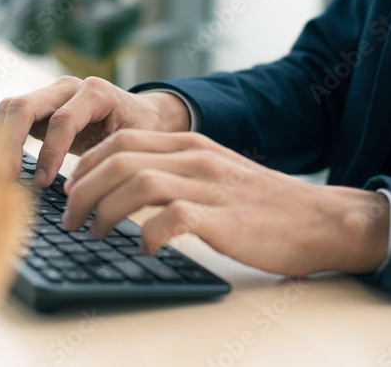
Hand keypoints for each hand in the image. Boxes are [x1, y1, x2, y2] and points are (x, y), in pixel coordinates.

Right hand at [0, 76, 191, 186]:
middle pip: (23, 106)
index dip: (49, 153)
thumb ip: (104, 160)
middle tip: (4, 178)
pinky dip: (1, 140)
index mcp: (95, 92)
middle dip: (8, 143)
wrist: (141, 113)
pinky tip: (0, 166)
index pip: (61, 120)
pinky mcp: (39, 107)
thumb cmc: (141, 130)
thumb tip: (72, 191)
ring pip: (9, 108)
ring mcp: (49, 94)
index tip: (43, 184)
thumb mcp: (132, 144)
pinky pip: (10, 118)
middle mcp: (67, 87)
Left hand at [62, 130, 390, 276]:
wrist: (322, 219)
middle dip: (82, 189)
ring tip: (94, 234)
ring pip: (137, 184)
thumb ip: (175, 172)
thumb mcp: (214, 173)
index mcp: (190, 143)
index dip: (85, 165)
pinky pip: (173, 219)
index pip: (120, 141)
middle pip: (119, 158)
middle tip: (68, 218)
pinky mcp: (225, 219)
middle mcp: (196, 157)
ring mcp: (211, 186)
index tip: (70, 191)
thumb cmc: (264, 204)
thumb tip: (125, 188)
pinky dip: (149, 235)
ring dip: (105, 211)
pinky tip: (145, 250)